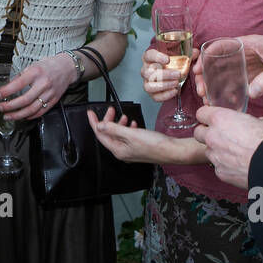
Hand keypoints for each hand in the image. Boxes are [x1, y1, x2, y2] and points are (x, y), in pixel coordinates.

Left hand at [0, 54, 75, 120]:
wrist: (67, 68)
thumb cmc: (48, 66)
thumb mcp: (32, 67)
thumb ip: (20, 78)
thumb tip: (6, 89)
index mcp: (36, 73)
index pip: (18, 84)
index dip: (6, 91)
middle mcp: (43, 84)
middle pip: (25, 100)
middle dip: (10, 106)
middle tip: (0, 108)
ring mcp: (49, 94)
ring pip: (32, 109)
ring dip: (18, 115)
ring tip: (8, 116)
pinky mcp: (54, 100)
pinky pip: (41, 112)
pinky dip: (30, 116)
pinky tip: (22, 116)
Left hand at [87, 107, 207, 164]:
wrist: (172, 151)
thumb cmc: (154, 145)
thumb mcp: (131, 134)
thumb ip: (114, 129)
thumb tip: (100, 126)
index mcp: (118, 150)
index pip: (100, 135)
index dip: (94, 122)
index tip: (90, 112)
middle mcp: (122, 152)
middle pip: (109, 134)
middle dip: (108, 121)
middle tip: (110, 110)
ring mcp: (130, 151)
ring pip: (119, 135)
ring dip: (118, 124)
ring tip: (123, 116)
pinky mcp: (138, 147)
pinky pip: (128, 137)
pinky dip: (128, 128)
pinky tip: (133, 123)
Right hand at [142, 45, 197, 102]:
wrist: (170, 76)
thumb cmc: (171, 65)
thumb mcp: (178, 56)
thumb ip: (187, 54)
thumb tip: (196, 52)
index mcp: (149, 58)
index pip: (149, 55)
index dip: (157, 57)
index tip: (167, 60)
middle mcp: (145, 70)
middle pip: (148, 72)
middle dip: (164, 74)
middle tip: (177, 74)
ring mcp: (147, 83)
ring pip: (149, 86)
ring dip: (164, 85)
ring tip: (176, 83)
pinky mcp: (152, 93)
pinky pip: (155, 96)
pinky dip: (165, 95)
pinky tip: (174, 91)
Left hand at [193, 105, 262, 187]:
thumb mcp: (260, 121)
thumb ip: (247, 121)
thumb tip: (251, 123)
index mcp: (220, 119)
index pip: (201, 113)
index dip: (207, 116)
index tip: (212, 119)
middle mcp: (212, 136)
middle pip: (198, 132)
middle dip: (206, 133)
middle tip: (219, 135)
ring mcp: (214, 155)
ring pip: (208, 150)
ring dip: (216, 150)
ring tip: (234, 152)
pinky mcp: (219, 172)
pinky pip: (218, 166)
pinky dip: (225, 165)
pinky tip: (238, 165)